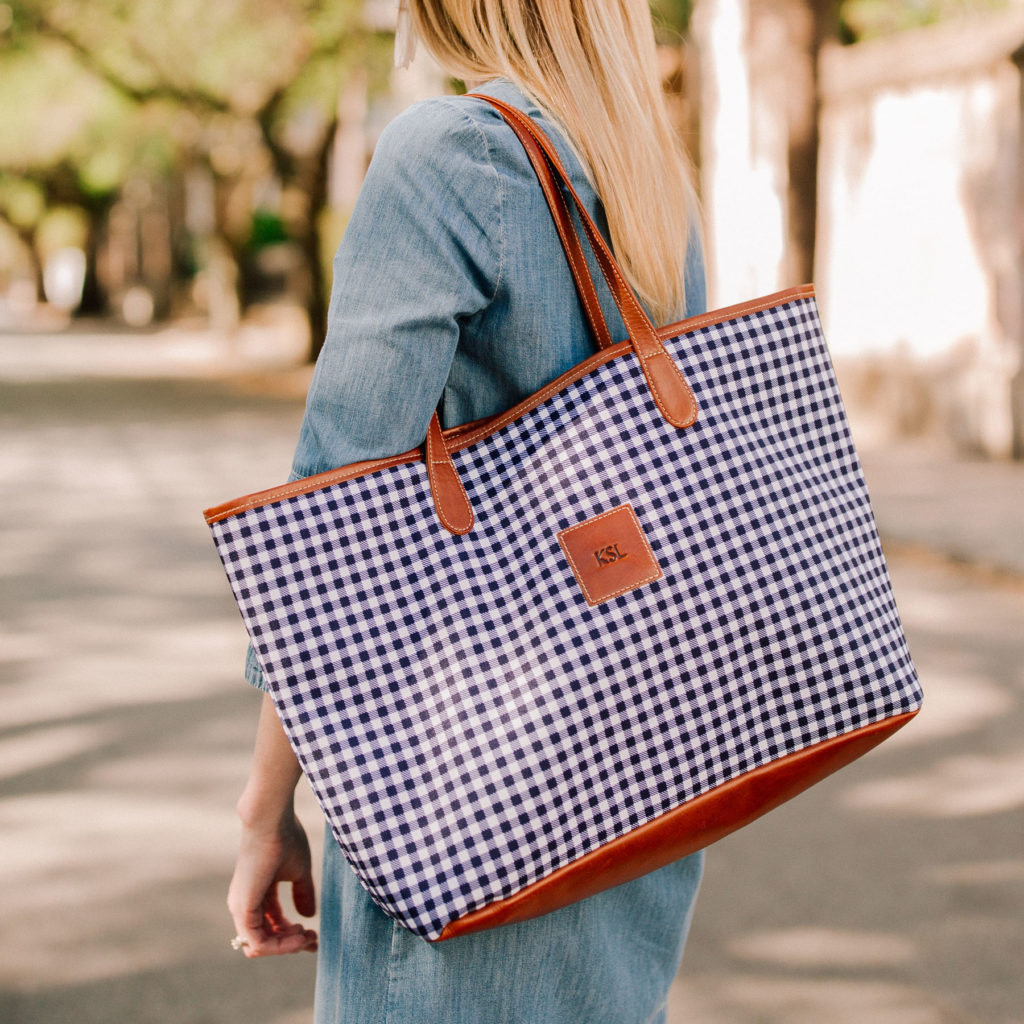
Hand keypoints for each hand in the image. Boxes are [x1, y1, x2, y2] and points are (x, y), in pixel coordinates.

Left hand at [227, 811, 318, 957]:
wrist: (271, 820)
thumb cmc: (285, 838)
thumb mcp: (299, 871)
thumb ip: (302, 892)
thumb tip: (308, 916)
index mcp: (257, 895)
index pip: (272, 925)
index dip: (293, 934)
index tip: (315, 934)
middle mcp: (245, 904)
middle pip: (266, 939)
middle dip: (292, 943)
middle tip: (314, 939)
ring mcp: (241, 908)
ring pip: (260, 945)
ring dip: (287, 946)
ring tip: (308, 936)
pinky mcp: (243, 909)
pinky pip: (258, 942)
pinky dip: (280, 945)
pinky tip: (299, 935)